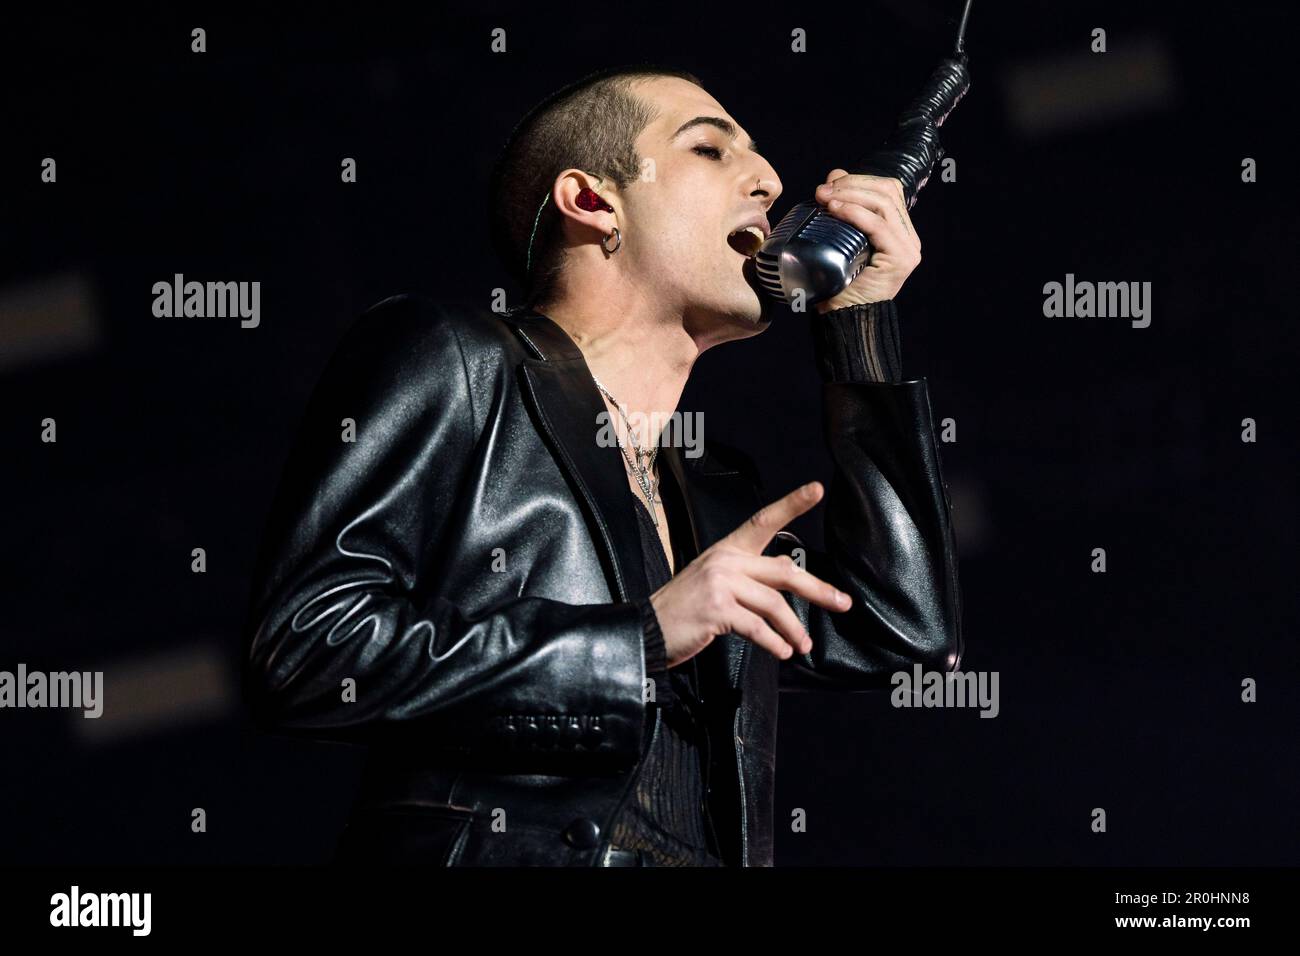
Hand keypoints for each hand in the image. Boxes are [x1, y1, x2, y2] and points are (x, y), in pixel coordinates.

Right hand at [649, 481, 851, 667]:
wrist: (649, 628)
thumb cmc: (686, 609)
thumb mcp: (715, 582)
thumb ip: (749, 579)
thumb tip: (789, 589)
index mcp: (727, 549)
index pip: (763, 521)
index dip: (792, 504)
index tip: (817, 489)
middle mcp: (725, 561)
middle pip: (784, 571)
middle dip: (819, 590)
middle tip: (844, 604)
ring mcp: (720, 584)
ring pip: (774, 604)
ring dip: (794, 629)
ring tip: (804, 646)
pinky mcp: (717, 610)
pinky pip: (757, 628)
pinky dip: (775, 643)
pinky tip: (782, 652)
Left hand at [812, 169, 921, 312]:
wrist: (842, 319)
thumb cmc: (837, 283)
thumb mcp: (837, 237)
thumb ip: (841, 208)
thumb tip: (834, 174)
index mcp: (897, 231)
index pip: (887, 190)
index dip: (859, 180)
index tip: (828, 185)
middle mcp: (908, 238)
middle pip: (887, 191)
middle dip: (852, 184)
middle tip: (821, 191)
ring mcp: (908, 248)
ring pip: (884, 203)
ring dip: (851, 195)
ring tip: (824, 198)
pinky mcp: (900, 258)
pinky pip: (878, 226)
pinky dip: (855, 213)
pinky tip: (835, 209)